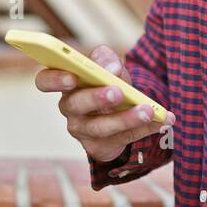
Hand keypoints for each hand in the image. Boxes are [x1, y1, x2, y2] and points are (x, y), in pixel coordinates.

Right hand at [34, 44, 175, 162]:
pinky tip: (161, 120)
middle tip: (118, 92)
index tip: (72, 77)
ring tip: (147, 110)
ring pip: (100, 127)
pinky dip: (144, 128)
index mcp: (66, 83)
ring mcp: (82, 130)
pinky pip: (122, 139)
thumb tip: (111, 68)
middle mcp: (69, 108)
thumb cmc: (107, 81)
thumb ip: (107, 59)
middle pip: (75, 105)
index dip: (54, 79)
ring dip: (126, 118)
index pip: (45, 80)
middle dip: (97, 98)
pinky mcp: (99, 147)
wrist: (120, 110)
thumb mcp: (107, 65)